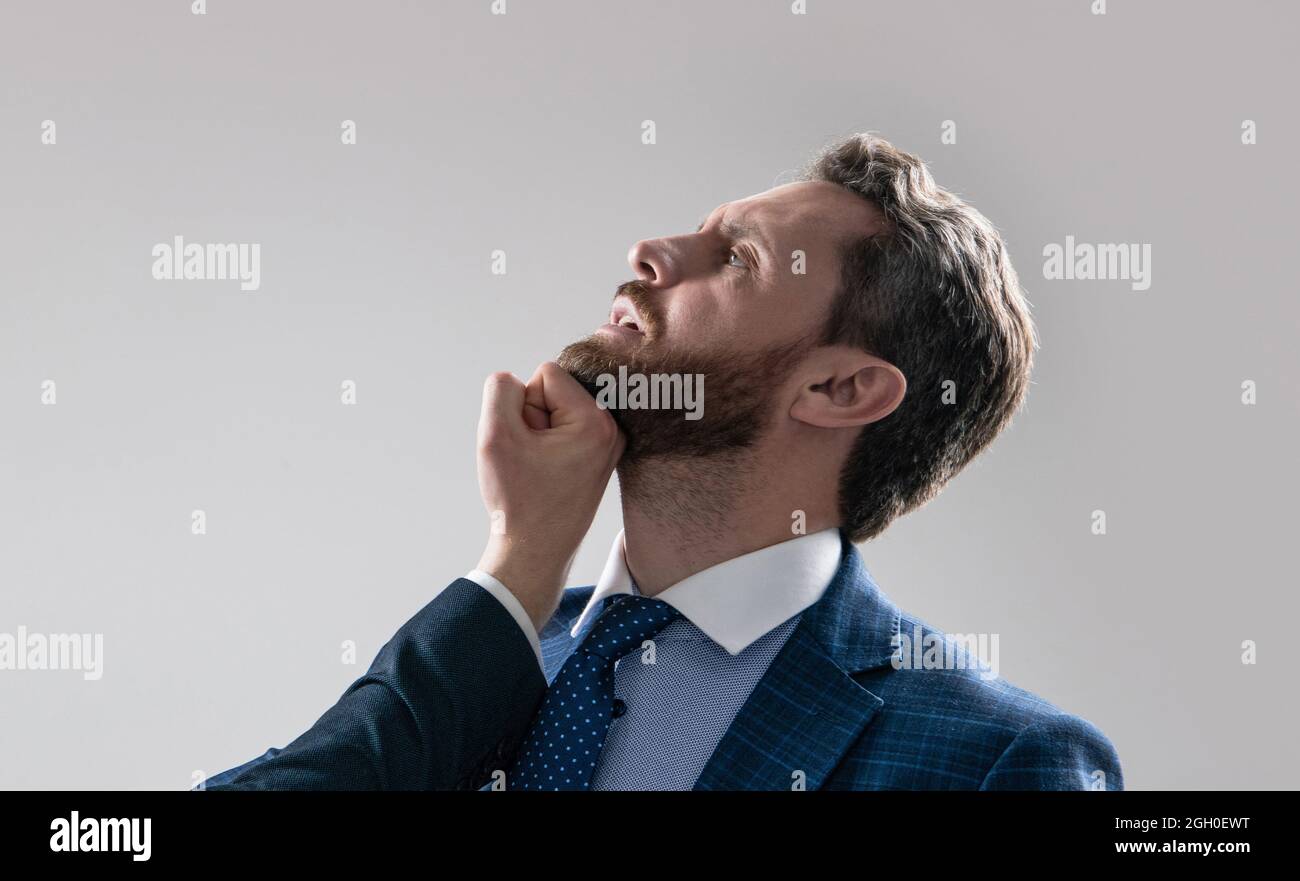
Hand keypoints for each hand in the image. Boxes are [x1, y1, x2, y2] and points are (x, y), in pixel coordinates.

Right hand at [475, 362, 624, 630]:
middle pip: (556, 388)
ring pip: (558, 408)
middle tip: (533, 459)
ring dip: (540, 431)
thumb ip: (501, 389)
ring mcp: (609, 442)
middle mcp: (612, 429)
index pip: (547, 373)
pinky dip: (550, 442)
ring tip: (539, 466)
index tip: (528, 443)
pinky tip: (548, 469)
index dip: (524, 404)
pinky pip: (565, 426)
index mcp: (597, 422)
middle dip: (534, 416)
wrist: (534, 551)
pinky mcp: (600, 453)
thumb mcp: (496, 435)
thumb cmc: (518, 501)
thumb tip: (516, 380)